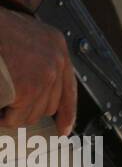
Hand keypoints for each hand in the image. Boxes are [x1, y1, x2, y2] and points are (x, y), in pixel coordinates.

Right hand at [0, 9, 76, 134]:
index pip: (69, 86)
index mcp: (56, 45)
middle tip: (9, 109)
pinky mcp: (29, 88)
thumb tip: (33, 87)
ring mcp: (45, 75)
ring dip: (13, 115)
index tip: (64, 129)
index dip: (67, 111)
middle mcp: (57, 60)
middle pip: (51, 104)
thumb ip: (34, 57)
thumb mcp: (23, 37)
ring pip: (33, 114)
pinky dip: (3, 118)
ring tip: (1, 106)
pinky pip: (16, 117)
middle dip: (28, 111)